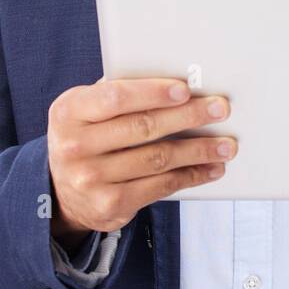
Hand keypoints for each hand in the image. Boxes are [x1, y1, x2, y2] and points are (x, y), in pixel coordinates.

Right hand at [47, 77, 235, 245]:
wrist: (62, 190)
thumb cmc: (87, 136)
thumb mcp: (87, 110)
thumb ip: (120, 93)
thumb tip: (177, 83)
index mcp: (69, 112)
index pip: (115, 98)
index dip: (153, 92)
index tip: (185, 90)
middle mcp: (75, 146)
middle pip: (143, 128)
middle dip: (188, 116)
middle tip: (220, 109)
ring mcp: (91, 179)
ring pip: (158, 159)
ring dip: (199, 150)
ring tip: (226, 144)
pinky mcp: (110, 205)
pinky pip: (161, 186)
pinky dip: (191, 175)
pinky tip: (211, 168)